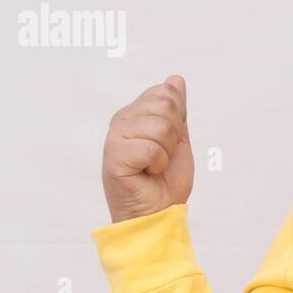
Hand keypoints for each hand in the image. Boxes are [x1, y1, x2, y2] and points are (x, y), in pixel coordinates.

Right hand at [101, 75, 193, 223]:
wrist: (159, 212)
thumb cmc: (166, 180)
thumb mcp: (179, 139)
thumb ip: (177, 110)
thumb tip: (175, 79)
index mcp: (135, 113)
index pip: (165, 92)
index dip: (178, 119)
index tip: (169, 141)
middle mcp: (121, 120)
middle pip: (164, 104)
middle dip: (174, 134)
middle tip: (162, 155)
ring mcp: (114, 137)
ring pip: (160, 126)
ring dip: (166, 152)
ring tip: (154, 165)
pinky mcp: (113, 156)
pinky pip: (151, 148)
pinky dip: (158, 164)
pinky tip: (147, 173)